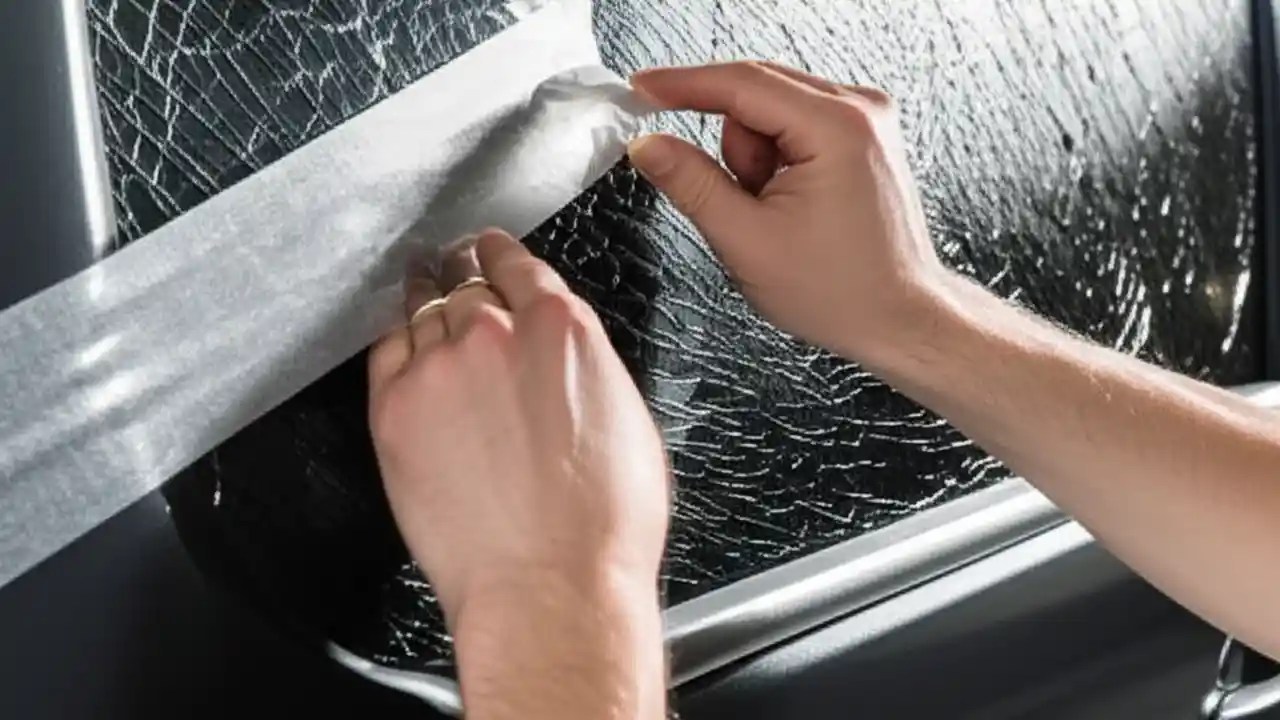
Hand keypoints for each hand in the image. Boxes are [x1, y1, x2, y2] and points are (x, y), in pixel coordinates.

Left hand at [367, 229, 669, 623]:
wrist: (551, 584)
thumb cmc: (603, 524)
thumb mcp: (626, 420)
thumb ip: (584, 368)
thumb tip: (563, 362)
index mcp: (563, 330)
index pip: (517, 265)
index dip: (498, 252)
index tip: (489, 248)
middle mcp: (496, 334)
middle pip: (465, 282)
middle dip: (461, 272)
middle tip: (454, 268)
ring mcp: (440, 369)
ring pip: (422, 310)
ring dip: (424, 296)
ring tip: (420, 287)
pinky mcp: (395, 409)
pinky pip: (386, 351)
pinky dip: (395, 338)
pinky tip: (400, 337)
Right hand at [628, 61, 944, 361]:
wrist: (898, 317)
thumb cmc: (842, 292)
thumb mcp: (747, 241)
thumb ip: (691, 184)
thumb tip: (649, 146)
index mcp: (836, 128)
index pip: (740, 83)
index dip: (681, 85)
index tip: (641, 88)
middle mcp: (860, 110)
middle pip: (756, 92)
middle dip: (730, 146)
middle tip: (735, 198)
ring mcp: (865, 120)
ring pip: (771, 111)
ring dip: (754, 159)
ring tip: (774, 212)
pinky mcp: (862, 136)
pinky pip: (794, 126)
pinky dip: (775, 161)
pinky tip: (788, 202)